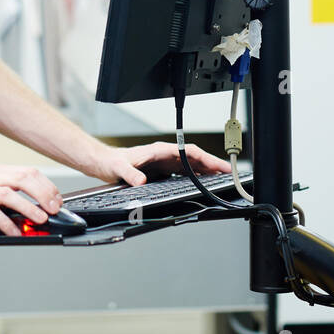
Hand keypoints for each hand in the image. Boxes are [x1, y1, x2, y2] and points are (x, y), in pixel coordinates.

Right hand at [0, 165, 62, 236]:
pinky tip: (14, 233)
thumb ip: (10, 194)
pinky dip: (6, 223)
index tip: (57, 199)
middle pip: (23, 178)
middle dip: (43, 193)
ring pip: (9, 194)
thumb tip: (36, 209)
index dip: (47, 185)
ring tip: (40, 219)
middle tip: (54, 209)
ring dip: (28, 207)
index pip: (29, 172)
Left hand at [94, 142, 231, 186]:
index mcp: (159, 151)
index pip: (189, 152)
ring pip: (191, 164)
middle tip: (230, 173)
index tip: (219, 166)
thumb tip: (140, 181)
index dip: (206, 159)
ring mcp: (164, 162)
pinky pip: (184, 171)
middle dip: (213, 164)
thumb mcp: (118, 169)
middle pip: (195, 157)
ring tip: (222, 178)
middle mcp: (164, 155)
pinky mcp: (162, 170)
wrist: (104, 163)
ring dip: (207, 170)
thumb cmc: (112, 162)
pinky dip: (196, 175)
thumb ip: (130, 174)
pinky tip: (203, 182)